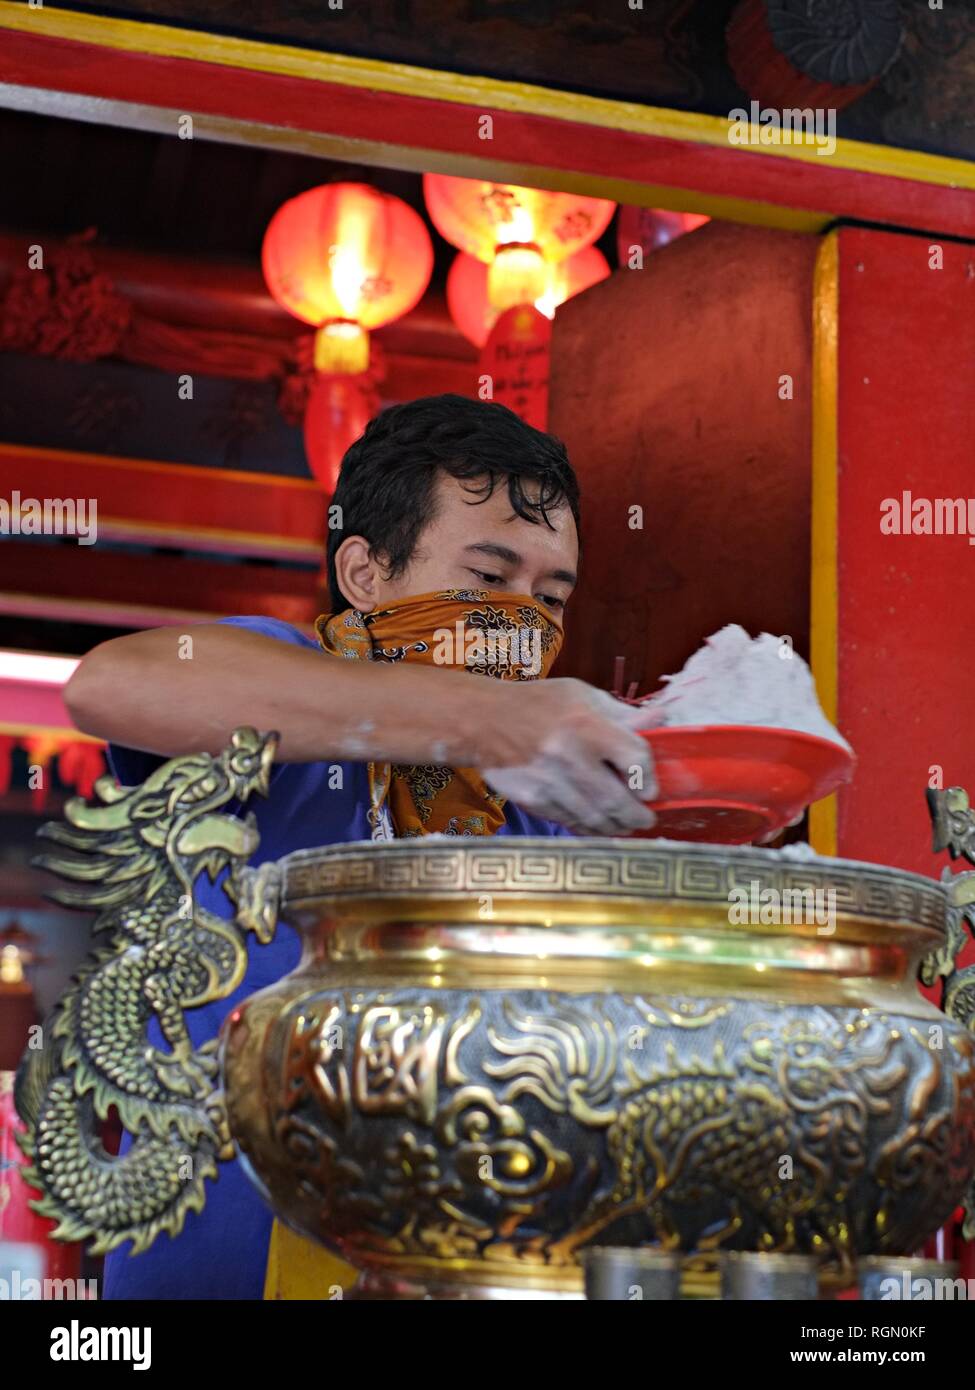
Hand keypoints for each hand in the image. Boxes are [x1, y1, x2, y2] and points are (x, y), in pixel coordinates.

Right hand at [478, 679, 661, 834]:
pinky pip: (570, 822)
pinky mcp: (533, 800)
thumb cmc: (538, 704)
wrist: (482, 721)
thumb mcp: (582, 696)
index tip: (651, 789)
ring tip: (625, 826)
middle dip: (638, 816)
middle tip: (646, 819)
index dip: (649, 779)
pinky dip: (588, 827)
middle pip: (618, 801)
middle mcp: (570, 757)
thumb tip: (662, 719)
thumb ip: (622, 714)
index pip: (636, 760)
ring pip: (595, 819)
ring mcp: (550, 783)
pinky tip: (596, 824)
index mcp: (588, 726)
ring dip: (616, 827)